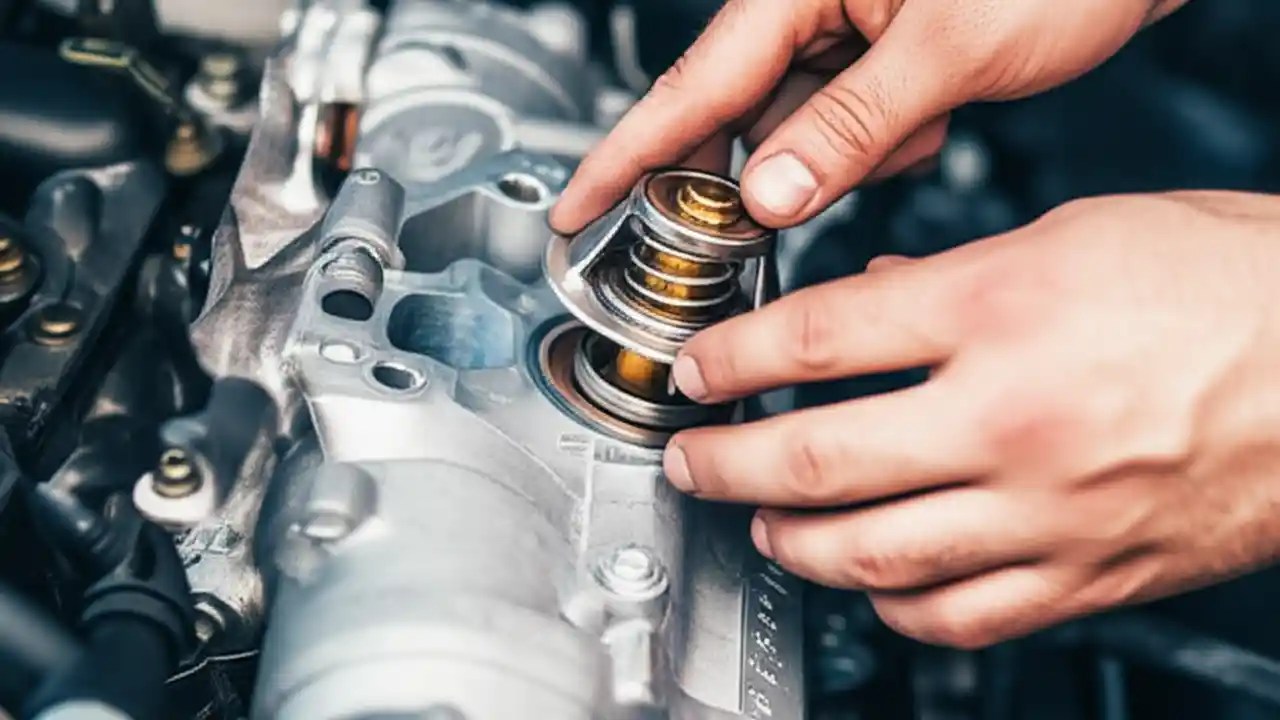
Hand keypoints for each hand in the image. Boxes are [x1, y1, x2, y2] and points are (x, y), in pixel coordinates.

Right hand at [551, 0, 1186, 233]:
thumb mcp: (947, 49)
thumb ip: (847, 128)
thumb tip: (769, 195)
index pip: (687, 87)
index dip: (624, 157)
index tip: (574, 208)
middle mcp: (810, 6)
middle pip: (735, 114)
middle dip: (755, 173)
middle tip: (758, 222)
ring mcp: (846, 31)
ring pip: (798, 129)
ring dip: (839, 157)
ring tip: (913, 123)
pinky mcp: (882, 54)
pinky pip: (845, 124)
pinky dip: (878, 143)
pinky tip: (928, 119)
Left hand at [662, 192, 1279, 647]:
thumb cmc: (1230, 284)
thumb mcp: (1072, 236)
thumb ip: (947, 278)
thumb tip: (858, 306)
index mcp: (1003, 309)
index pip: (815, 340)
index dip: (729, 358)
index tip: (695, 371)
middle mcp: (1014, 418)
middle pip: (816, 458)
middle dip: (723, 464)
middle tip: (691, 459)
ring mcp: (1049, 511)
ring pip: (873, 556)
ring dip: (792, 543)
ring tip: (761, 524)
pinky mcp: (1086, 573)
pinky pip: (961, 617)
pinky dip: (895, 608)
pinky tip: (871, 589)